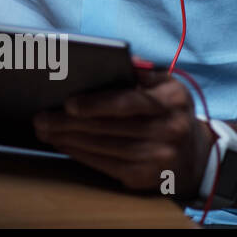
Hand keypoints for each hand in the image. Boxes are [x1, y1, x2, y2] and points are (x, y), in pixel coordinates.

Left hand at [32, 68, 214, 200]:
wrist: (196, 156)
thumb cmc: (169, 111)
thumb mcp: (166, 85)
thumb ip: (139, 71)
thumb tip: (110, 57)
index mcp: (172, 101)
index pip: (129, 103)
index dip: (97, 104)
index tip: (68, 103)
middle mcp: (170, 131)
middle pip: (110, 127)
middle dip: (69, 122)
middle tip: (40, 117)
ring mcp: (159, 158)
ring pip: (103, 148)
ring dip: (68, 139)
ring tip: (44, 129)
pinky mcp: (145, 179)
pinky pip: (105, 165)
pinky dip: (80, 154)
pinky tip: (62, 144)